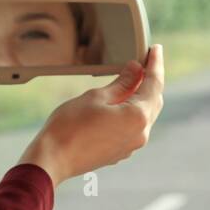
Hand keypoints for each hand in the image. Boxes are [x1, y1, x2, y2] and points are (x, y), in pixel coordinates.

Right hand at [18, 43, 163, 186]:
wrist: (52, 159)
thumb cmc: (70, 126)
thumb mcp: (96, 96)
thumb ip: (121, 83)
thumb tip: (135, 69)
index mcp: (138, 116)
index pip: (154, 84)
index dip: (155, 64)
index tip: (156, 50)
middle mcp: (140, 134)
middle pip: (154, 101)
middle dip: (150, 82)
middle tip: (144, 62)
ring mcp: (131, 146)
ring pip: (144, 116)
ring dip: (141, 98)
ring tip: (131, 82)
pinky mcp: (120, 153)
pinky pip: (133, 129)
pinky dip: (131, 113)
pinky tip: (120, 104)